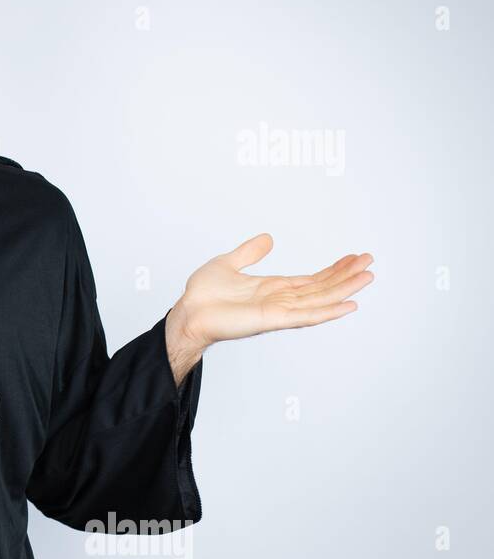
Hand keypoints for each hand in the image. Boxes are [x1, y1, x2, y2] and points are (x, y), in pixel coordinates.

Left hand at [171, 233, 374, 353]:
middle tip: (370, 262)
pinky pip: (305, 316)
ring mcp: (278, 311)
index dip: (333, 270)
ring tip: (368, 277)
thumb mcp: (228, 263)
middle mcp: (280, 301)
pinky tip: (348, 305)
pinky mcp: (271, 320)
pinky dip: (328, 311)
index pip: (310, 279)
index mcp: (272, 289)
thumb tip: (268, 239)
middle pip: (321, 288)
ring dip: (344, 289)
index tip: (352, 258)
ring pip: (319, 300)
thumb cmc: (202, 296)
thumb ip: (249, 253)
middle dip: (346, 276)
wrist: (188, 313)